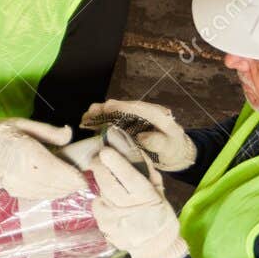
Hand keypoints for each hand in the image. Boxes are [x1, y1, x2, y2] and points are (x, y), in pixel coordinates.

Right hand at [0, 116, 85, 199]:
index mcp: (26, 152)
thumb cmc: (2, 131)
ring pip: (45, 193)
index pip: (56, 170)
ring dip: (61, 191)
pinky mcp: (11, 190)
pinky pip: (35, 195)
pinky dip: (48, 194)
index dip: (72, 177)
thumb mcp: (25, 124)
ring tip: (71, 186)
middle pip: (53, 184)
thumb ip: (49, 132)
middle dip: (70, 185)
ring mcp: (15, 184)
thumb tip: (69, 135)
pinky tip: (56, 189)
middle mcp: (21, 172)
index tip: (83, 178)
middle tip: (81, 182)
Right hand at [81, 100, 196, 171]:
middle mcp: (144, 111)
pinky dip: (100, 120)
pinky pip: (112, 118)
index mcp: (157, 114)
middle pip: (122, 107)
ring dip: (99, 114)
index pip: (138, 108)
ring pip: (115, 111)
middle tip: (89, 115)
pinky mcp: (128, 122)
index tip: (107, 108)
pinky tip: (87, 123)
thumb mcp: (170, 147)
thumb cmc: (171, 148)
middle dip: (105, 110)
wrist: (174, 150)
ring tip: (84, 119)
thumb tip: (143, 137)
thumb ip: (159, 142)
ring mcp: (135, 116)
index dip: (122, 107)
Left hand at [87, 145, 189, 257]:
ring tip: (112, 186)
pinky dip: (101, 201)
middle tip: (98, 158)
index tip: (105, 150)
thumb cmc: (160, 215)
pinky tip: (111, 204)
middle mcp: (129, 209)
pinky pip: (97, 207)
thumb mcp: (160, 193)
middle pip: (108, 184)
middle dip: (100, 168)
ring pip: (101, 194)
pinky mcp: (105, 229)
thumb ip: (149, 172)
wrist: (155, 247)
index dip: (116, 163)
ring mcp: (115, 221)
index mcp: (147, 197)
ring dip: (102, 185)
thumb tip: (134, 150)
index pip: (129, 177)